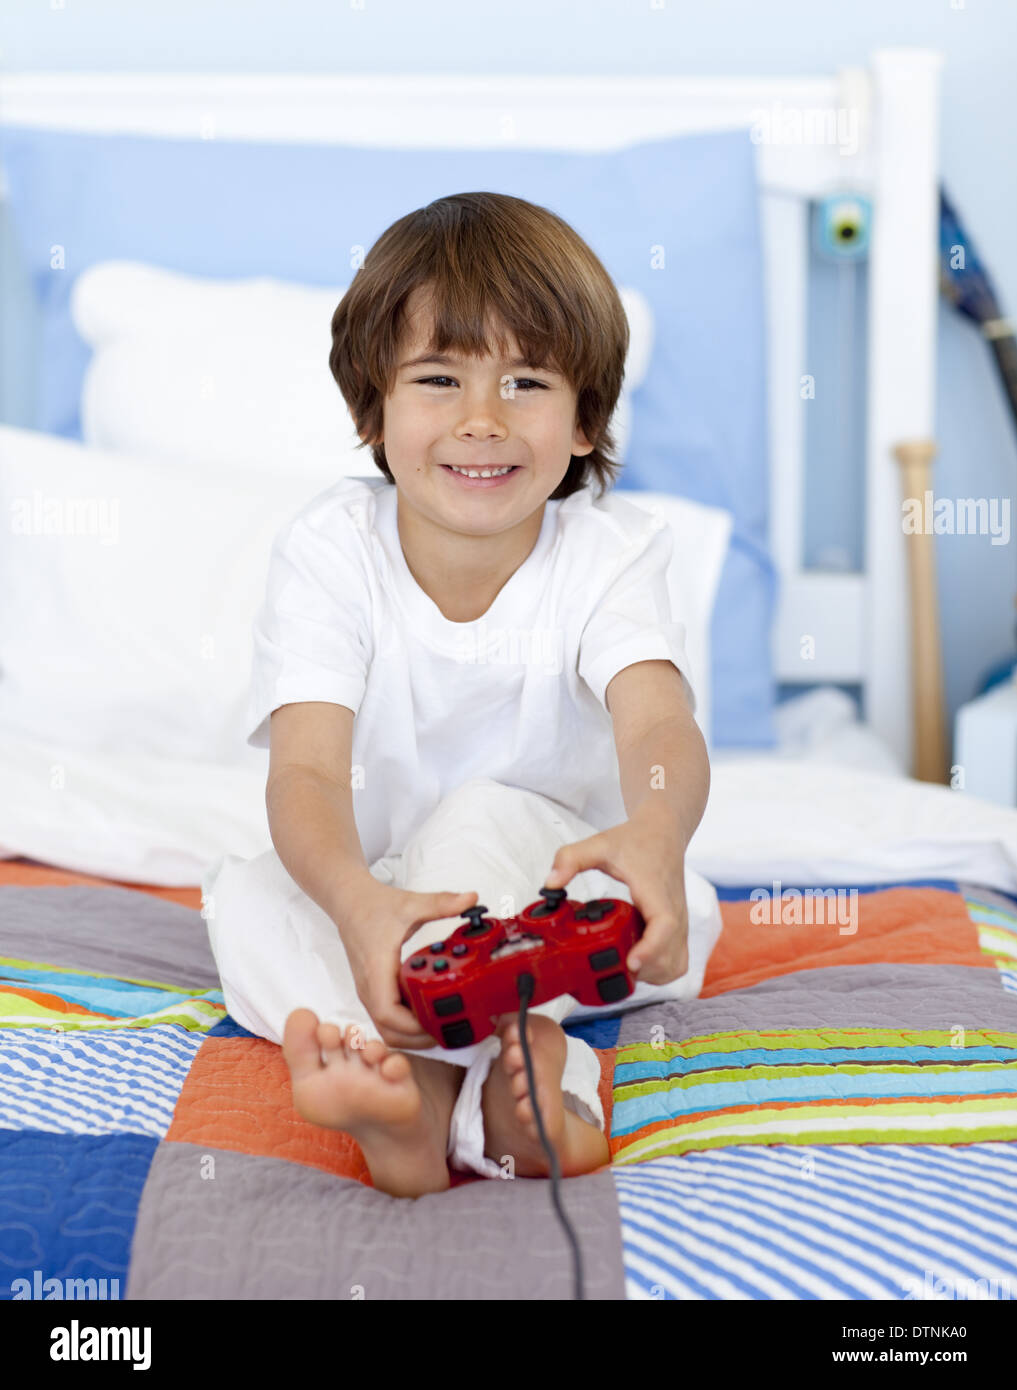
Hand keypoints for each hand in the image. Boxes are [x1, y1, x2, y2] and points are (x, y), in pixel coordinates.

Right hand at [331, 874, 478, 1048]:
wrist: (348, 902)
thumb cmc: (373, 906)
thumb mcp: (411, 903)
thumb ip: (441, 902)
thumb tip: (471, 898)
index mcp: (377, 969)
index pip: (388, 1014)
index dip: (414, 1026)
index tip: (440, 1022)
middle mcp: (370, 987)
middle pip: (389, 1031)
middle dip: (418, 1038)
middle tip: (450, 1030)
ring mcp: (369, 991)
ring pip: (387, 1028)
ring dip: (412, 1034)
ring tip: (443, 1024)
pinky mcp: (373, 991)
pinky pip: (388, 1017)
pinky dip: (406, 1023)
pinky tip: (429, 1011)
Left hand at [542, 811, 688, 984]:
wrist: (663, 834)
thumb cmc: (635, 841)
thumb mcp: (599, 844)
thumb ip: (571, 859)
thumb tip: (550, 884)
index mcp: (656, 893)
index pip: (664, 928)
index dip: (649, 950)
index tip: (630, 962)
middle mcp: (674, 913)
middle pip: (668, 957)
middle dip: (640, 969)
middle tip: (611, 961)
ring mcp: (679, 924)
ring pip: (674, 965)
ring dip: (650, 973)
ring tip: (621, 961)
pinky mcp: (678, 931)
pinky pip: (676, 962)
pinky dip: (658, 970)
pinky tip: (635, 960)